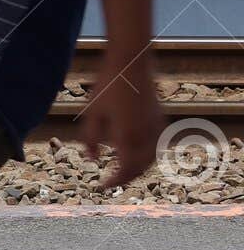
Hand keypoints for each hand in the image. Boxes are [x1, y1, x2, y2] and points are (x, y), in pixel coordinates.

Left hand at [82, 50, 160, 187]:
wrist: (131, 63)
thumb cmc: (107, 87)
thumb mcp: (92, 114)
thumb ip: (89, 140)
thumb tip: (92, 160)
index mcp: (127, 135)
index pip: (124, 169)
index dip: (114, 181)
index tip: (101, 187)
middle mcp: (145, 134)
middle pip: (139, 168)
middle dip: (125, 178)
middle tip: (110, 182)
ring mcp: (156, 127)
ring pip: (151, 159)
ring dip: (137, 169)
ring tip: (122, 172)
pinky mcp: (160, 119)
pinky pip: (157, 146)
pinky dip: (147, 157)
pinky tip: (135, 156)